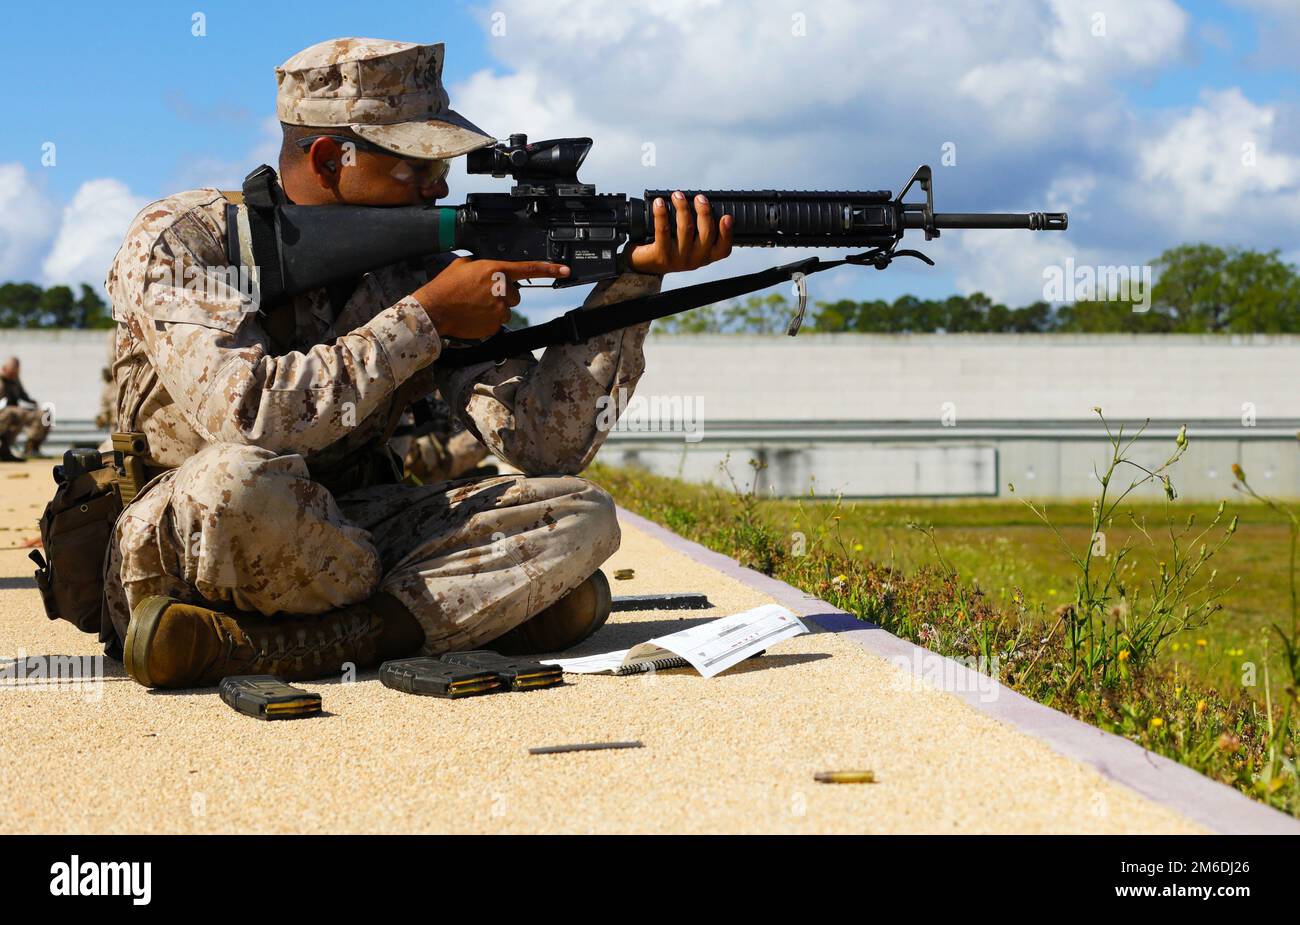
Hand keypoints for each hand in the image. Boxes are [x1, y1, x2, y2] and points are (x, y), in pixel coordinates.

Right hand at [413, 257, 569, 338]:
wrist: (435, 309)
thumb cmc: (446, 286)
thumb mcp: (464, 264)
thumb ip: (484, 265)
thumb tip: (492, 269)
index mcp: (495, 270)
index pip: (529, 269)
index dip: (550, 269)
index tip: (565, 271)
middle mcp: (501, 289)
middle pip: (515, 293)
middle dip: (503, 294)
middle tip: (482, 294)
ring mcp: (499, 308)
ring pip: (507, 308)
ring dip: (495, 307)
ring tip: (474, 305)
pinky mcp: (495, 324)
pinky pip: (499, 322)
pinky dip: (489, 320)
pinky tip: (474, 315)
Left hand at [626, 191, 733, 274]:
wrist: (647, 263)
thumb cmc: (672, 245)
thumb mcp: (691, 241)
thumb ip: (701, 227)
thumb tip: (704, 201)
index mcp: (706, 256)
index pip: (723, 249)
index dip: (727, 233)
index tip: (727, 216)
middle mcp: (695, 260)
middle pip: (707, 234)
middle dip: (704, 212)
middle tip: (699, 197)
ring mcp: (679, 259)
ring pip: (686, 229)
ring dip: (683, 208)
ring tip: (677, 195)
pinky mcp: (662, 256)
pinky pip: (663, 230)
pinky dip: (662, 213)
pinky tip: (659, 203)